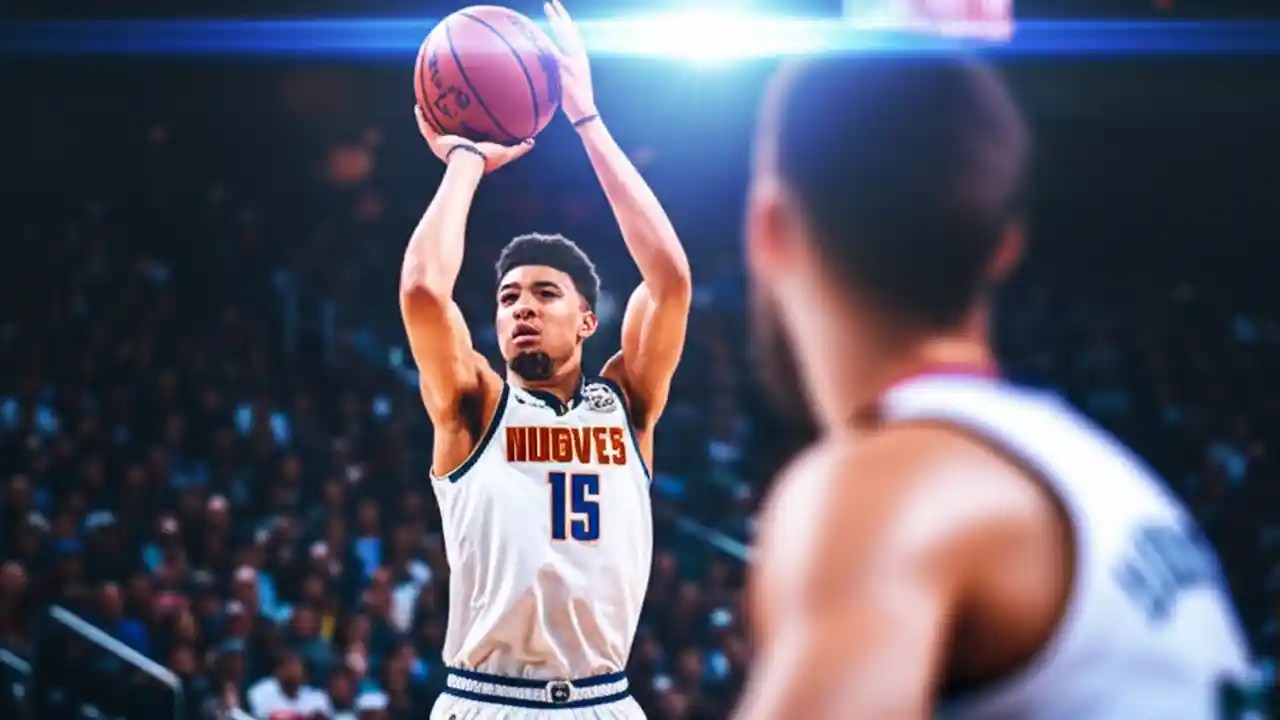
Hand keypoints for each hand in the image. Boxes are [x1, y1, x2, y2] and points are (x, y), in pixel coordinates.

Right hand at [414, 105, 533, 173]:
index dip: (467, 128)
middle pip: (449, 130)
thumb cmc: (487, 160)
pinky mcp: (434, 140)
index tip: (469, 117)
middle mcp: (454, 145)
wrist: (470, 161)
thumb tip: (532, 141)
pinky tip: (417, 106)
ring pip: (434, 127)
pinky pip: (424, 126)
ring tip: (428, 103)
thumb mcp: (506, 152)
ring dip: (431, 116)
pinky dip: (420, 117)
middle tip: (447, 106)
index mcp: (469, 147)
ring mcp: (443, 143)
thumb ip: (519, 148)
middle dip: (448, 120)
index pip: (467, 136)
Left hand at [543, 0, 596, 123]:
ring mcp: (571, 63)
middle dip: (560, 16)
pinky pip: (554, 54)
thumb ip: (562, 68)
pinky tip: (539, 34)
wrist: (584, 111)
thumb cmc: (575, 98)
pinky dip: (547, 43)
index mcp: (580, 58)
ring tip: (548, 9)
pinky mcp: (564, 71)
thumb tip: (549, 61)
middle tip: (551, 2)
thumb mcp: (571, 79)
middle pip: (569, 31)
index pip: (572, 34)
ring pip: (563, 37)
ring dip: (556, 22)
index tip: (558, 10)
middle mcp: (578, 57)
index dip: (565, 21)